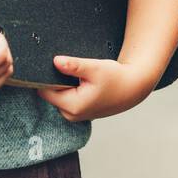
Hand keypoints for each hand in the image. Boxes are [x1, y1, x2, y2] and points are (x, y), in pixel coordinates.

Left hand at [34, 55, 150, 122]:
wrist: (132, 88)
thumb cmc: (116, 78)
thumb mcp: (94, 68)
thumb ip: (74, 66)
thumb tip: (55, 61)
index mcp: (72, 106)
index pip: (45, 91)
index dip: (45, 78)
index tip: (51, 65)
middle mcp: (71, 115)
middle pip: (50, 94)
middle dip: (55, 81)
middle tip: (68, 68)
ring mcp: (75, 116)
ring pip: (58, 96)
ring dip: (63, 85)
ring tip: (78, 76)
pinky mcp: (79, 113)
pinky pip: (66, 99)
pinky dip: (70, 90)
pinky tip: (81, 82)